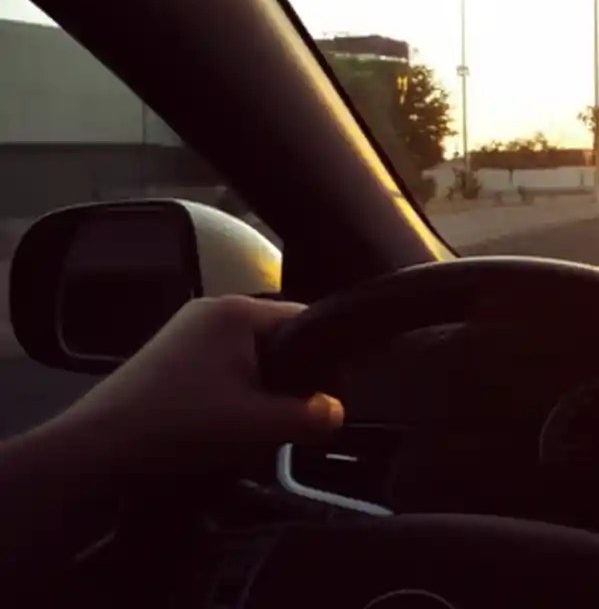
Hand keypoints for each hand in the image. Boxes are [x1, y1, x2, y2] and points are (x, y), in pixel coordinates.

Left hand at [50, 296, 342, 472]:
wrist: (97, 452)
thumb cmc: (182, 426)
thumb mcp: (259, 425)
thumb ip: (311, 416)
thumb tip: (337, 411)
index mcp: (237, 311)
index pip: (308, 321)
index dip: (326, 362)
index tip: (330, 401)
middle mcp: (212, 311)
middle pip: (280, 342)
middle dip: (291, 383)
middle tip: (293, 422)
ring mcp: (187, 333)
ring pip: (253, 360)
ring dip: (262, 394)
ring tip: (257, 429)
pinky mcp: (172, 358)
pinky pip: (225, 371)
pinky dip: (235, 397)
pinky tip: (227, 428)